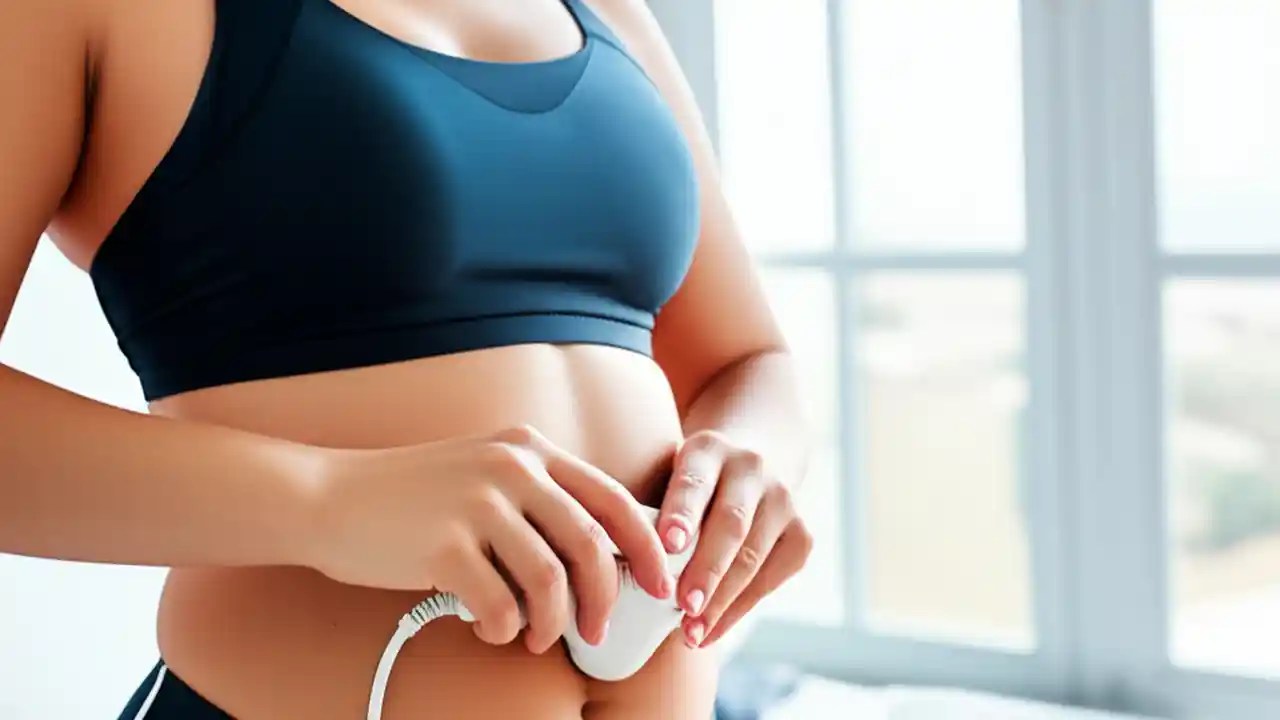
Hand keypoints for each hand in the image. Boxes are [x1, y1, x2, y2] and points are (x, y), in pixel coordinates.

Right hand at [304, 424, 672, 654]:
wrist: (329, 497)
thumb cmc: (413, 496)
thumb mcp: (485, 473)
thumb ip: (539, 500)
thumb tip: (601, 559)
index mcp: (528, 449)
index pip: (611, 497)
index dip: (645, 546)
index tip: (660, 583)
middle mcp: (509, 468)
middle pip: (588, 543)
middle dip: (604, 598)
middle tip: (598, 631)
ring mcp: (475, 504)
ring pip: (548, 580)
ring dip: (551, 622)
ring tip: (536, 636)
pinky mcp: (442, 545)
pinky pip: (498, 604)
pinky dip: (502, 627)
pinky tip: (488, 625)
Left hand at [656, 429, 811, 647]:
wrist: (755, 462)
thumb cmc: (690, 485)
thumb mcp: (668, 475)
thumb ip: (650, 510)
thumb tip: (615, 569)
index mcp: (708, 448)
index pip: (695, 481)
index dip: (682, 512)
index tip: (668, 544)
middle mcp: (751, 467)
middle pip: (730, 523)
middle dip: (706, 568)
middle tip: (682, 605)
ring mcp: (783, 499)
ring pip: (753, 556)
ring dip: (721, 600)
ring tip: (691, 633)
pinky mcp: (802, 533)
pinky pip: (771, 579)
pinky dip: (738, 610)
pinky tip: (711, 631)